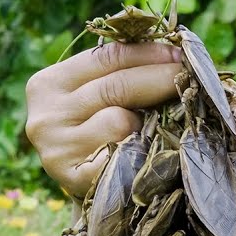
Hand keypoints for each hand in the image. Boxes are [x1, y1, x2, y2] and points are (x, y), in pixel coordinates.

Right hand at [24, 42, 182, 201]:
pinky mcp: (72, 178)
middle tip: (189, 77)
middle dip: (160, 78)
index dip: (148, 53)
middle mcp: (46, 114)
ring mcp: (56, 148)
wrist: (85, 185)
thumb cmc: (97, 131)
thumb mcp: (98, 96)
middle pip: (116, 87)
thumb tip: (171, 50)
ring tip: (144, 131)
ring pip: (119, 122)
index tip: (180, 54)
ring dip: (142, 125)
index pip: (107, 57)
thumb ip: (121, 72)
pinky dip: (136, 154)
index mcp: (49, 83)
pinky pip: (122, 156)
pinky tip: (139, 156)